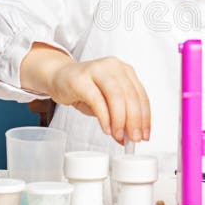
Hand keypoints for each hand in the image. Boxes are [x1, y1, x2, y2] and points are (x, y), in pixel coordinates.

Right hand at [21, 43, 150, 144]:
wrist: (58, 77)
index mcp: (125, 71)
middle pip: (130, 95)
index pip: (141, 95)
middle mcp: (114, 66)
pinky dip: (104, 117)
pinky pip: (97, 100)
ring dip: (120, 120)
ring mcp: (97, 69)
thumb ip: (119, 116)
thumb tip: (128, 136)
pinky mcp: (81, 79)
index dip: (145, 117)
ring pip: (116, 96)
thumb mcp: (106, 102)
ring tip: (119, 136)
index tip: (145, 135)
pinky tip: (106, 129)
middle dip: (134, 121)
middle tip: (134, 138)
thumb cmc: (85, 90)